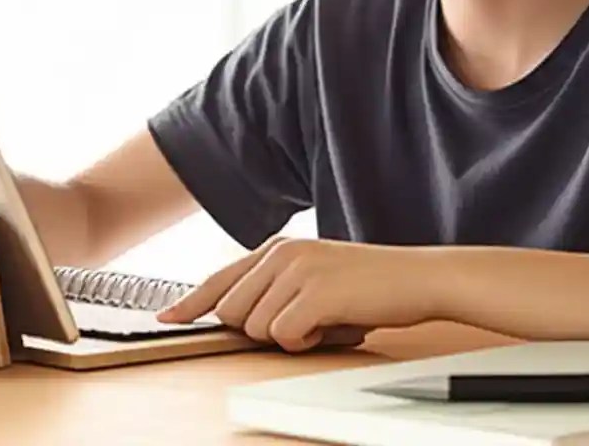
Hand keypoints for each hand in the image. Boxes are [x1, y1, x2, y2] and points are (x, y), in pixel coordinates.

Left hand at [156, 237, 437, 352]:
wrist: (420, 278)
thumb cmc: (371, 287)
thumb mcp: (315, 279)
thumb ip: (276, 290)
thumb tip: (240, 319)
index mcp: (278, 248)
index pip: (220, 279)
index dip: (190, 303)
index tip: (168, 318)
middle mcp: (281, 253)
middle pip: (231, 311)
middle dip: (260, 329)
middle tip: (305, 322)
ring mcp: (296, 270)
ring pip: (255, 327)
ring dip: (289, 336)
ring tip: (325, 319)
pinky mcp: (314, 292)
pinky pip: (283, 336)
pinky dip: (307, 341)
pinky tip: (333, 324)